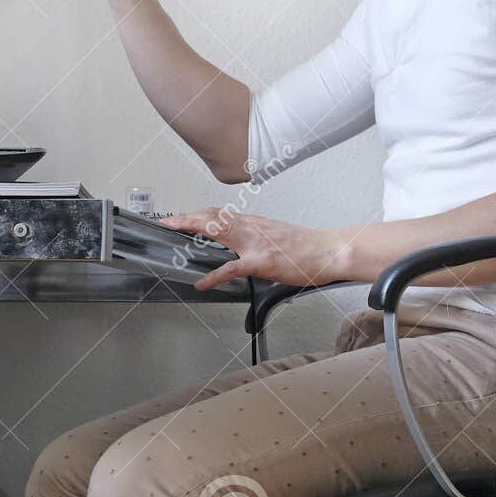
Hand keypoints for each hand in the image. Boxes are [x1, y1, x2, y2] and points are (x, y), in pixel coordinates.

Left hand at [158, 208, 355, 291]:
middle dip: (187, 217)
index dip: (196, 213)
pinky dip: (214, 276)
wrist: (329, 250)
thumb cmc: (305, 247)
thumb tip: (238, 242)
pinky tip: (202, 283)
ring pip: (219, 230)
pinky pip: (233, 268)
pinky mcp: (262, 261)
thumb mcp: (275, 234)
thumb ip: (254, 236)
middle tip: (166, 221)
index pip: (219, 213)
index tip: (178, 216)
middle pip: (212, 216)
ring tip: (174, 232)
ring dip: (194, 229)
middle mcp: (251, 227)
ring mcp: (255, 243)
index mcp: (253, 223)